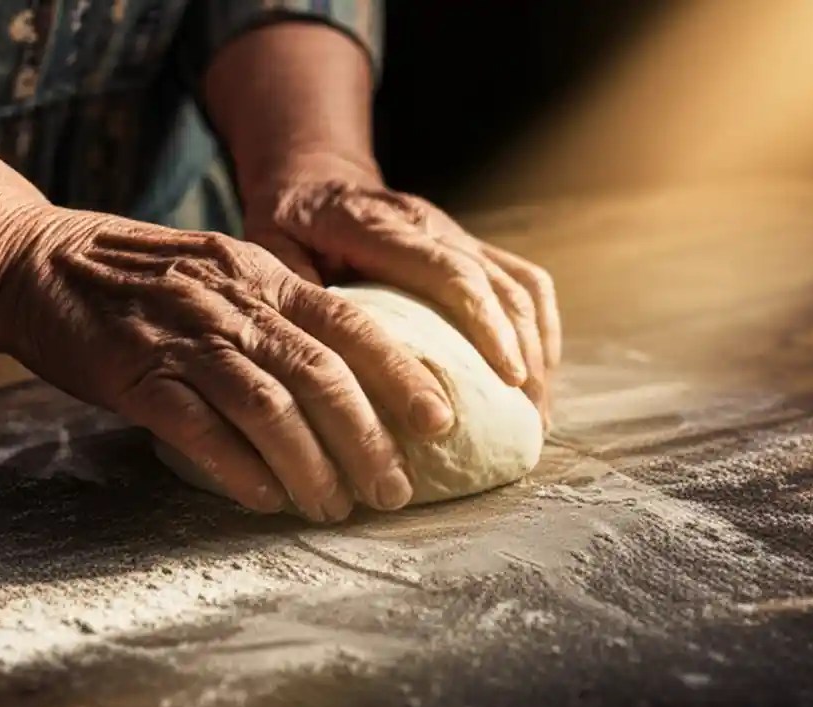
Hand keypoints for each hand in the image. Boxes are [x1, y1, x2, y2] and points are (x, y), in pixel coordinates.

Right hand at [0, 205, 456, 521]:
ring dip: (310, 465)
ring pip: (267, 406)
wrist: (37, 260)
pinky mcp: (134, 373)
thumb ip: (280, 313)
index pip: (353, 323)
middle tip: (397, 489)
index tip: (443, 420)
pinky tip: (265, 499)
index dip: (403, 374)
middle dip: (368, 437)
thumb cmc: (142, 278)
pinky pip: (197, 428)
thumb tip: (348, 372)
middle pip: (321, 374)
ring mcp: (183, 337)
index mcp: (264, 275)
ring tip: (336, 506)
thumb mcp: (224, 271)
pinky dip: (238, 468)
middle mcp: (233, 303)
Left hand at [243, 160, 561, 421]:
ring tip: (537, 412)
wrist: (312, 180)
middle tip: (529, 419)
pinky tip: (539, 376)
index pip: (449, 273)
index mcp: (378, 225)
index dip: (486, 326)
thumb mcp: (270, 252)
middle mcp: (428, 223)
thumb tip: (322, 362)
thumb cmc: (286, 227)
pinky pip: (524, 282)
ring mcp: (455, 233)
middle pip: (497, 284)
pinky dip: (541, 328)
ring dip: (538, 347)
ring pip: (520, 284)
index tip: (510, 379)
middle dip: (522, 352)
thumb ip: (292, 294)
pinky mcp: (471, 246)